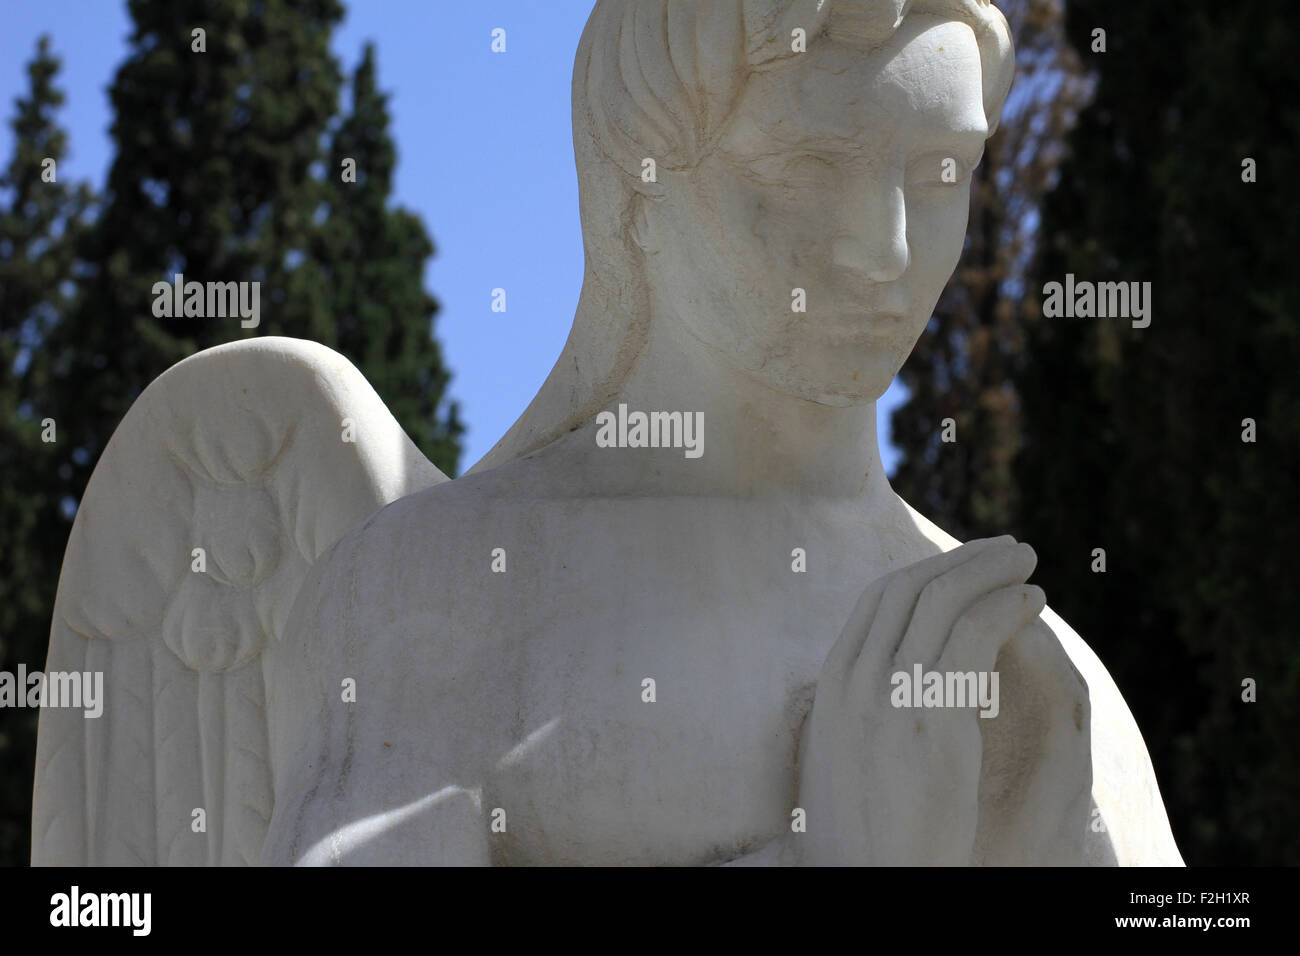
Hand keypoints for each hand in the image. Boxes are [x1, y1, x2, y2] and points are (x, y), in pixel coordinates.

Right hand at [794, 536, 1044, 864]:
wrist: (871, 880)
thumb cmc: (868, 834)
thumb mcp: (847, 756)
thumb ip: (863, 707)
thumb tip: (898, 677)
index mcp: (831, 684)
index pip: (877, 599)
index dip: (926, 571)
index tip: (962, 564)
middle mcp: (854, 677)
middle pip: (909, 586)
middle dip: (961, 558)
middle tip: (1005, 548)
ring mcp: (888, 693)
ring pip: (942, 598)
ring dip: (991, 570)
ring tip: (1029, 562)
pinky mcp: (931, 714)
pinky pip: (975, 634)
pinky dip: (1008, 606)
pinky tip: (1035, 602)